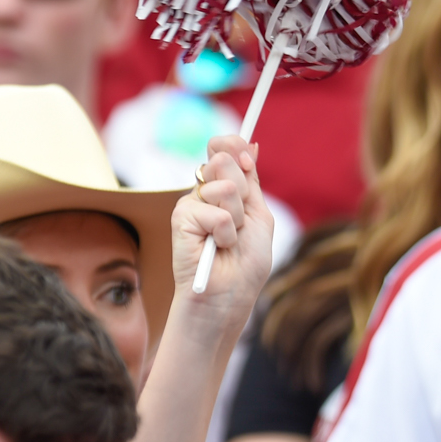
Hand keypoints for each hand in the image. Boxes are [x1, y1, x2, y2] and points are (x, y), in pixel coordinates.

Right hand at [175, 135, 273, 325]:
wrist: (227, 297)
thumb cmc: (245, 265)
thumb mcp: (259, 217)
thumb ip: (252, 182)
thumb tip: (251, 144)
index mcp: (225, 188)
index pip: (225, 149)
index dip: (235, 145)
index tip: (247, 157)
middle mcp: (205, 192)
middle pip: (224, 160)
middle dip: (242, 192)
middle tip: (239, 222)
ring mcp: (191, 203)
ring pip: (223, 186)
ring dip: (237, 218)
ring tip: (229, 240)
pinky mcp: (180, 217)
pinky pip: (214, 211)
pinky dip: (224, 233)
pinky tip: (216, 247)